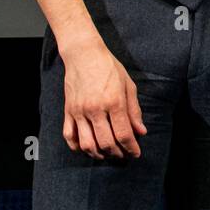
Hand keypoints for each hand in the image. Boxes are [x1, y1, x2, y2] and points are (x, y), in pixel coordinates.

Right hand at [59, 39, 145, 159]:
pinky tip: (87, 148)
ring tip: (107, 154)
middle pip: (106, 143)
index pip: (123, 134)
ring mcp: (80, 111)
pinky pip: (69, 136)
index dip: (131, 148)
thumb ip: (134, 110)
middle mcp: (96, 109)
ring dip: (99, 154)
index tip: (136, 153)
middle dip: (117, 154)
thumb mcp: (128, 85)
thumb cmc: (109, 67)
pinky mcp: (68, 111)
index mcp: (114, 102)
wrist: (84, 54)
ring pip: (87, 144)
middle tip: (123, 155)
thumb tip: (141, 132)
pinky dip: (77, 147)